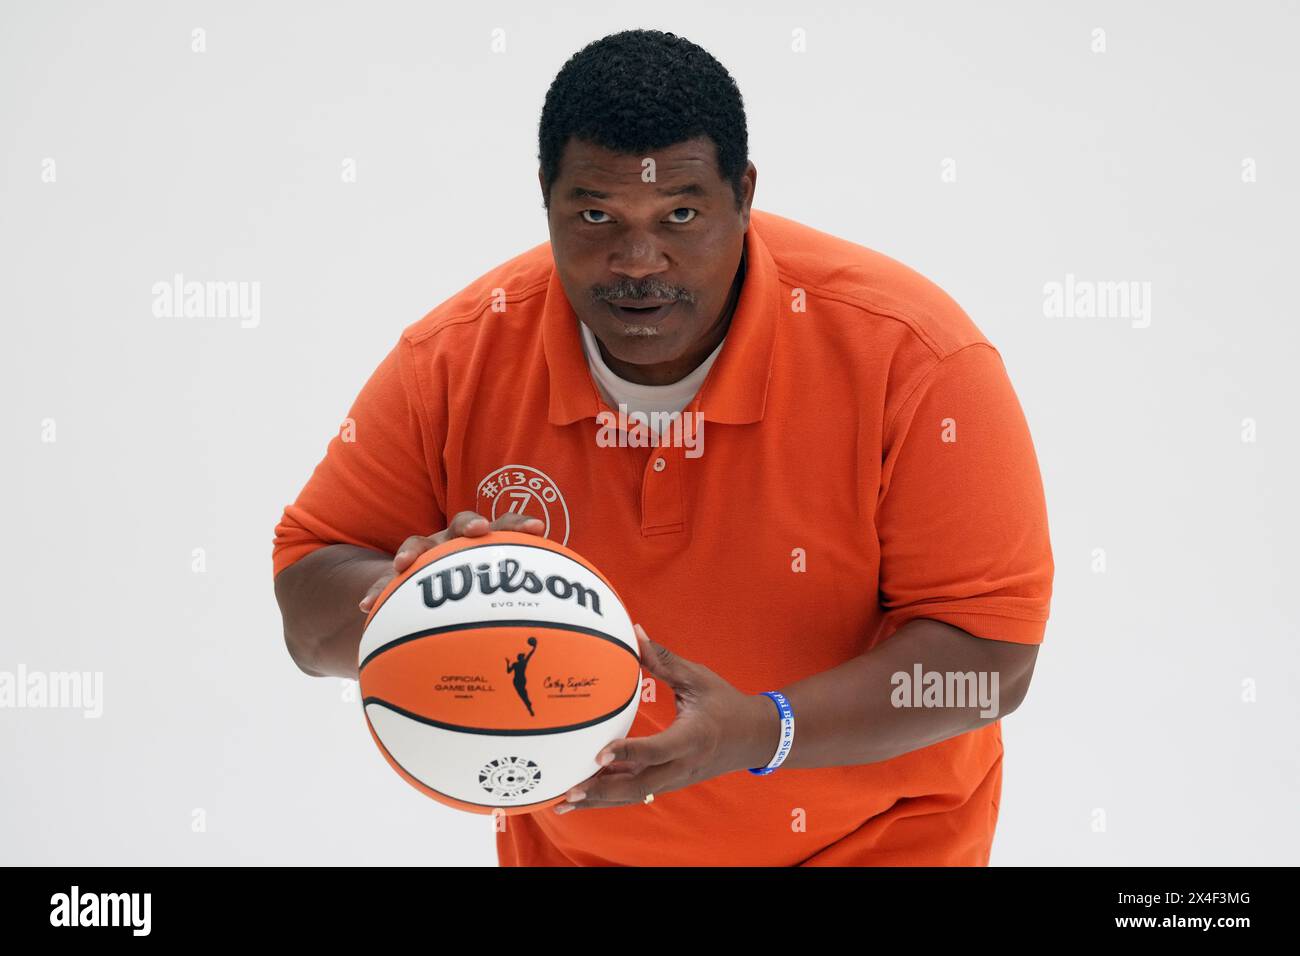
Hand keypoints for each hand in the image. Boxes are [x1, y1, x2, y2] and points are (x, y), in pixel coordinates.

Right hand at [358, 510, 544, 613]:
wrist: (428, 599)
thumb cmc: (474, 606)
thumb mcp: (495, 608)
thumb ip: (520, 615)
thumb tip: (557, 646)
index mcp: (483, 546)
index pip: (506, 526)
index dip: (520, 524)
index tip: (537, 528)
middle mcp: (454, 543)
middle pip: (462, 525)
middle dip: (470, 524)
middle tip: (480, 530)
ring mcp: (426, 555)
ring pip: (418, 544)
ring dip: (412, 550)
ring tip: (404, 563)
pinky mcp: (399, 576)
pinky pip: (385, 582)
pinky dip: (376, 592)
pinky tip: (366, 606)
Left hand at [553, 623, 776, 813]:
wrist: (754, 737)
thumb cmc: (726, 703)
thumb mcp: (698, 678)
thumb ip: (664, 660)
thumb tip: (634, 632)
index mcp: (692, 738)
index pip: (657, 750)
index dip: (628, 753)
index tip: (599, 754)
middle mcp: (682, 765)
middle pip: (639, 786)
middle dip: (603, 791)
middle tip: (569, 791)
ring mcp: (676, 778)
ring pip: (635, 794)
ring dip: (601, 800)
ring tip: (564, 803)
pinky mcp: (670, 782)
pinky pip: (638, 792)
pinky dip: (611, 796)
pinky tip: (584, 796)